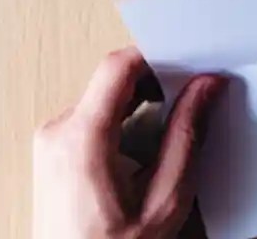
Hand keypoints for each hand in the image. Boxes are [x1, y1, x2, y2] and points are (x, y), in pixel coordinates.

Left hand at [33, 48, 225, 238]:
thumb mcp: (164, 200)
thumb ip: (186, 137)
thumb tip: (205, 88)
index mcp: (83, 138)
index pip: (118, 66)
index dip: (156, 56)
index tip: (187, 63)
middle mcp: (58, 132)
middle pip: (111, 79)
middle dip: (154, 81)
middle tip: (189, 94)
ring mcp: (51, 142)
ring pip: (102, 97)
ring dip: (138, 101)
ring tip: (170, 123)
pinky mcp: (53, 152)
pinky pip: (90, 117)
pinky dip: (121, 119)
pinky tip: (144, 143)